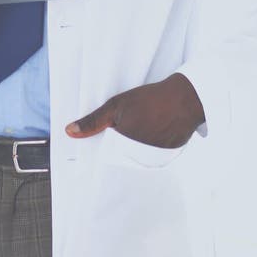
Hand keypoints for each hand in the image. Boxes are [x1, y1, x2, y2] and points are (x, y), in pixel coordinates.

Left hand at [65, 73, 204, 148]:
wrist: (186, 98)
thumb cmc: (150, 99)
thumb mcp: (117, 105)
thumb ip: (93, 121)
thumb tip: (69, 132)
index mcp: (123, 146)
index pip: (106, 155)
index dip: (105, 145)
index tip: (106, 137)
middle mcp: (138, 157)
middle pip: (121, 156)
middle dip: (120, 145)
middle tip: (129, 126)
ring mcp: (155, 158)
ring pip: (137, 156)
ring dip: (136, 146)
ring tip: (143, 125)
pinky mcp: (168, 155)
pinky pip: (153, 155)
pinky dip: (150, 145)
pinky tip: (154, 129)